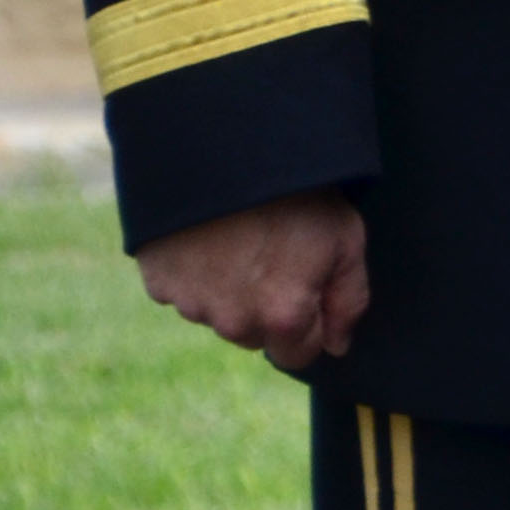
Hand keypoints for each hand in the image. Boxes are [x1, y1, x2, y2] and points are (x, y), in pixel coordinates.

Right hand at [136, 189, 367, 369]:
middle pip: (257, 336)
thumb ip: (349, 303)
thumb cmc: (301, 195)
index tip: (310, 289)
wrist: (231, 155)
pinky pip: (186, 294)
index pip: (298, 355)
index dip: (310, 325)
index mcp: (283, 316)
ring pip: (220, 316)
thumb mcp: (347, 240)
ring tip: (245, 240)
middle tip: (277, 255)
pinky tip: (212, 239)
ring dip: (232, 293)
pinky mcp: (160, 285)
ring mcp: (192, 305)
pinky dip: (199, 276)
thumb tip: (336, 347)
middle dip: (270, 310)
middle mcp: (233, 322)